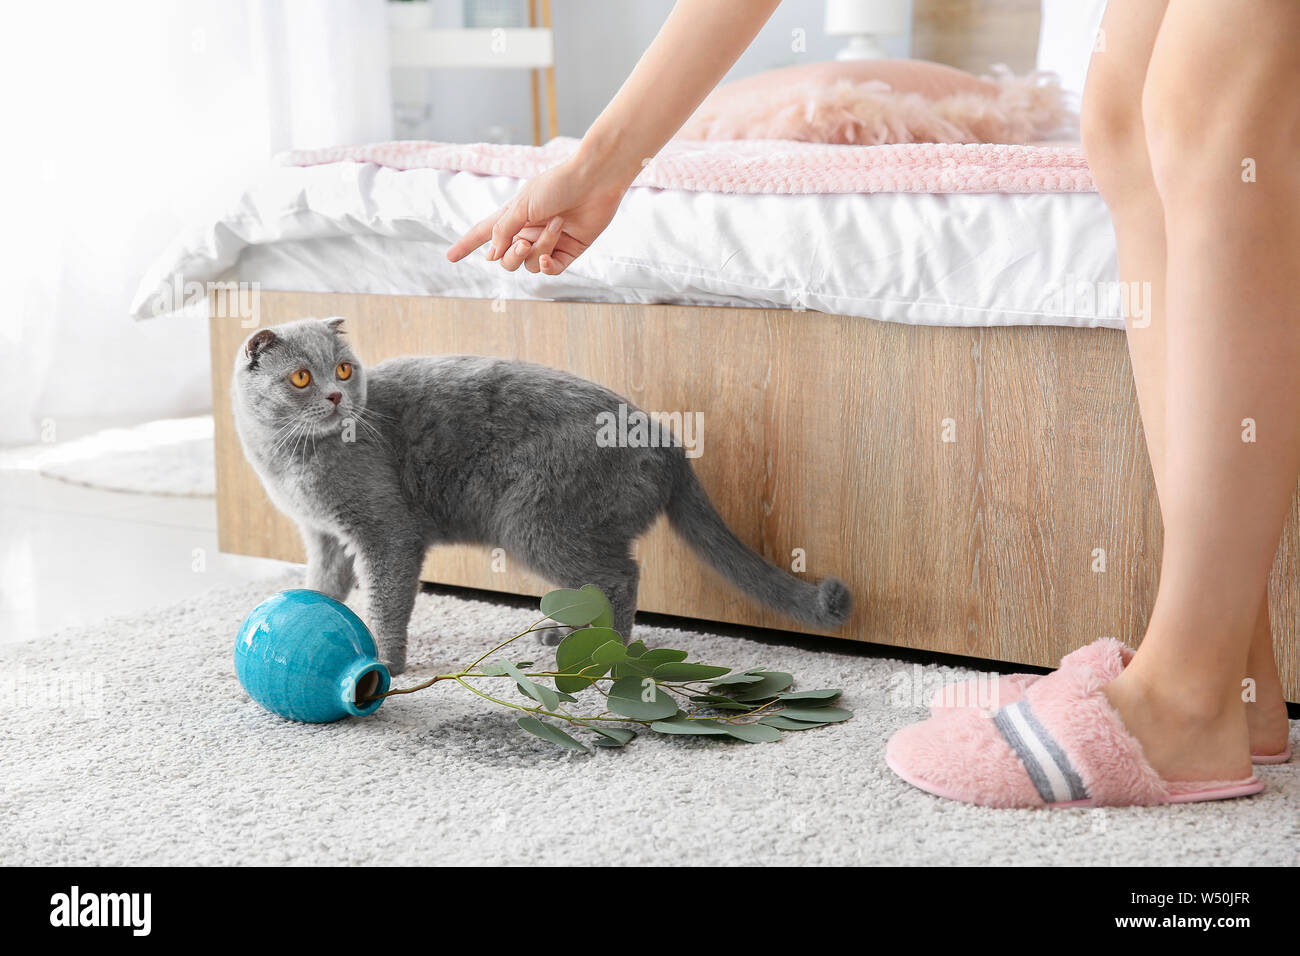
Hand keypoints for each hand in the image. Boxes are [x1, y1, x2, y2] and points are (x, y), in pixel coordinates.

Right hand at [445, 155, 632, 274]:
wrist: (594, 180)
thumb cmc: (557, 184)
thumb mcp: (522, 205)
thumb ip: (503, 230)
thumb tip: (490, 255)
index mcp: (513, 216)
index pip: (485, 234)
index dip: (467, 244)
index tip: (450, 257)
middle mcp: (528, 230)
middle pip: (506, 259)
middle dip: (511, 256)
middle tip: (522, 243)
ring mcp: (548, 242)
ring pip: (530, 264)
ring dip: (539, 248)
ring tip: (556, 226)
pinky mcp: (569, 251)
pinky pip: (550, 270)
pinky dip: (547, 265)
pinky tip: (551, 255)